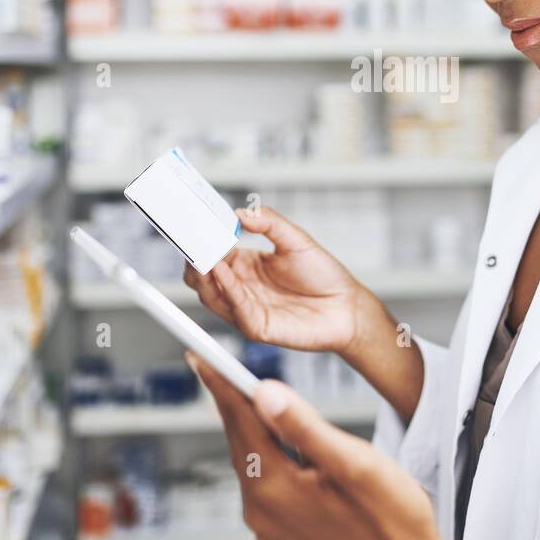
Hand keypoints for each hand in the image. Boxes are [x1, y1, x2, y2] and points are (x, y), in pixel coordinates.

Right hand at [182, 205, 381, 361]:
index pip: (212, 253)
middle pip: (201, 277)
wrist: (346, 306)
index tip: (195, 223)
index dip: (202, 240)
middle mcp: (240, 287)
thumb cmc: (323, 275)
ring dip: (204, 275)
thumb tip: (242, 212)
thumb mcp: (296, 239)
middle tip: (194, 241)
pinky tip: (223, 271)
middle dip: (194, 260)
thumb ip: (270, 222)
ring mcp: (246, 308)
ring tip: (205, 255)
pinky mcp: (256, 326)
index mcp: (245, 265)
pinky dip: (226, 289)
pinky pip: (234, 309)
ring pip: (209, 295)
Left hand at [185, 352, 520, 539]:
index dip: (220, 384)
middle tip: (220, 366)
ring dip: (255, 428)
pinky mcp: (285, 535)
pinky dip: (270, 455)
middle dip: (234, 402)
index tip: (199, 355)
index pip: (239, 422)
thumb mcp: (353, 462)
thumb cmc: (393, 518)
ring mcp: (272, 528)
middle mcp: (262, 513)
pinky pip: (267, 483)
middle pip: (243, 441)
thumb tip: (262, 393)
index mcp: (274, 490)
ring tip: (251, 396)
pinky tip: (283, 442)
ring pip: (255, 461)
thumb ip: (305, 426)